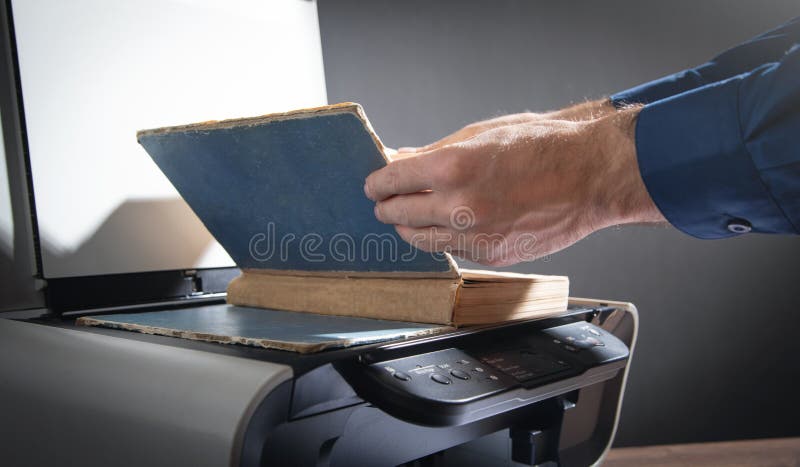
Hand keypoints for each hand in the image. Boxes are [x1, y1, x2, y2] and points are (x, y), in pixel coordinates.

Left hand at [364, 105, 664, 265]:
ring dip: (410, 229)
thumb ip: (433, 153)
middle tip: (384, 204)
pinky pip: (455, 251)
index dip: (377, 183)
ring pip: (423, 240)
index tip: (373, 185)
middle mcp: (459, 206)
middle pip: (399, 214)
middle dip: (387, 207)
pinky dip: (446, 239)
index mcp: (452, 167)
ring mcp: (476, 236)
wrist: (592, 174)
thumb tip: (399, 159)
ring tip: (409, 219)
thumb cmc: (542, 145)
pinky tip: (448, 227)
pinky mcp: (494, 256)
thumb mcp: (480, 135)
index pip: (391, 181)